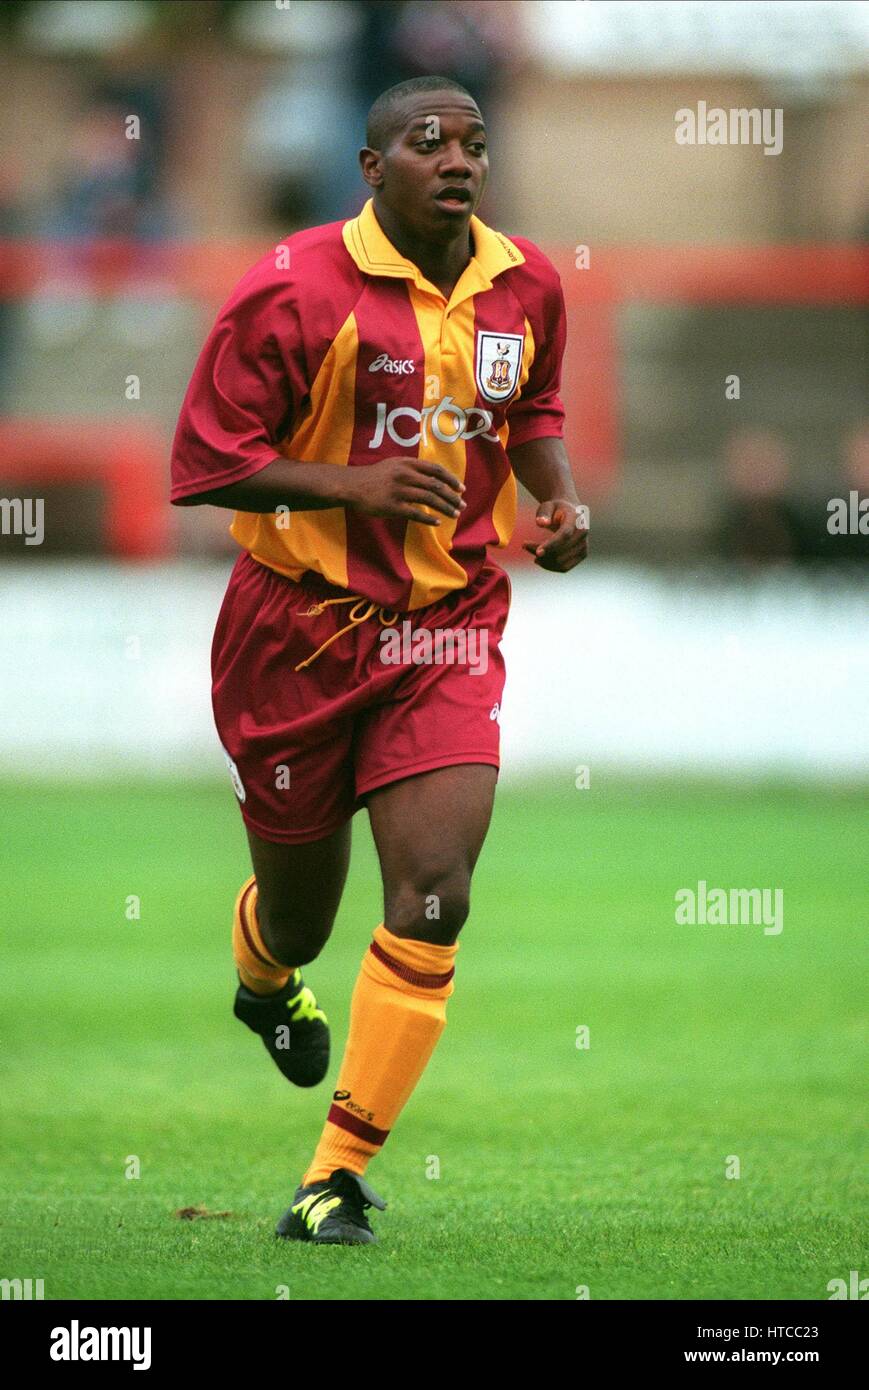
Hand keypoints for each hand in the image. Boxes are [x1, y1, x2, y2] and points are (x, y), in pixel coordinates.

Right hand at [343, 457, 465, 526]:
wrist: (352, 486)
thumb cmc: (375, 476)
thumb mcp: (394, 465)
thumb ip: (413, 469)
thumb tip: (434, 478)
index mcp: (407, 463)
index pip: (436, 470)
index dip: (451, 479)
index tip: (461, 489)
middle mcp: (405, 475)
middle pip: (436, 486)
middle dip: (452, 497)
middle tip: (462, 505)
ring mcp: (399, 491)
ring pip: (429, 499)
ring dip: (445, 507)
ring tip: (455, 514)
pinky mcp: (392, 506)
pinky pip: (416, 514)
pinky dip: (429, 519)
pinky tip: (437, 522)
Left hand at [522, 498, 588, 570]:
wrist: (571, 513)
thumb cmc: (556, 509)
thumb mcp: (547, 506)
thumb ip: (543, 513)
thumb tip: (541, 523)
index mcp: (576, 519)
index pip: (565, 534)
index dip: (551, 544)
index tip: (537, 552)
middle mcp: (583, 533)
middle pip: (561, 550)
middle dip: (541, 552)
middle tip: (524, 545)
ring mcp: (584, 545)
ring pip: (561, 562)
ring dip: (543, 560)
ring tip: (530, 550)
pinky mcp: (582, 555)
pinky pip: (564, 568)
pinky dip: (550, 566)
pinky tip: (539, 560)